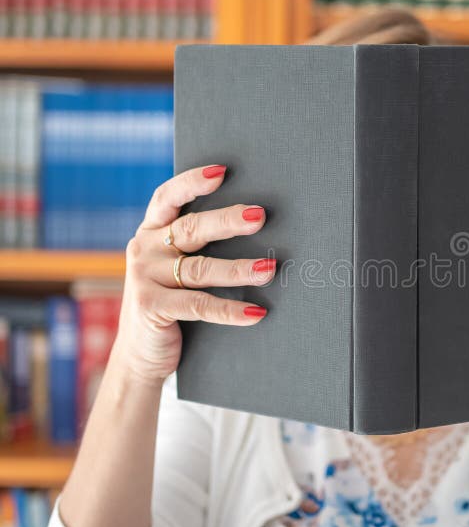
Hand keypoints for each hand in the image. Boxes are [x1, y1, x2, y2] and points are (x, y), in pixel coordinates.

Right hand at [114, 164, 275, 383]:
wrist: (140, 354)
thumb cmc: (171, 302)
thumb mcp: (177, 268)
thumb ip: (198, 246)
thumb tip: (256, 223)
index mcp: (151, 231)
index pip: (168, 197)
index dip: (192, 182)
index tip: (221, 171)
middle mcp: (144, 249)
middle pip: (192, 229)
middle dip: (228, 221)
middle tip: (259, 216)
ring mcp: (145, 278)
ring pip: (201, 269)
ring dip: (239, 270)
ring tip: (269, 268)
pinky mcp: (151, 307)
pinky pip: (199, 306)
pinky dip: (230, 310)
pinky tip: (256, 311)